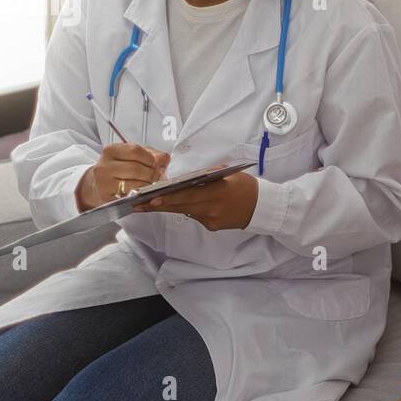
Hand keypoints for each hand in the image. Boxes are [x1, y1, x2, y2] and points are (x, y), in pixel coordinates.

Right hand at [77, 143, 169, 210]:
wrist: (96, 184)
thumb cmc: (117, 168)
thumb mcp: (131, 156)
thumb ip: (150, 154)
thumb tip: (164, 159)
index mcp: (110, 151)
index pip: (135, 151)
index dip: (150, 158)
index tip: (155, 164)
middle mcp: (104, 166)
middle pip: (136, 169)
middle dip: (152, 174)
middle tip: (157, 177)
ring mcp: (103, 183)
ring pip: (134, 185)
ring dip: (148, 186)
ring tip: (151, 185)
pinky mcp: (106, 199)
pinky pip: (130, 198)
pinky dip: (141, 197)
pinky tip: (143, 194)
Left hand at [132, 171, 259, 230]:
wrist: (262, 207)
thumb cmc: (245, 186)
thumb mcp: (228, 174)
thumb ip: (206, 176)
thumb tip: (184, 179)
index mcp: (217, 191)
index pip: (187, 195)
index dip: (168, 198)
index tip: (151, 199)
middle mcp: (212, 207)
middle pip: (180, 206)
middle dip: (157, 205)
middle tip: (138, 205)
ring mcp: (212, 219)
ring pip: (184, 212)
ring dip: (167, 207)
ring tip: (148, 205)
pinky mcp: (212, 226)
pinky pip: (195, 216)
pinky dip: (187, 209)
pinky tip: (177, 206)